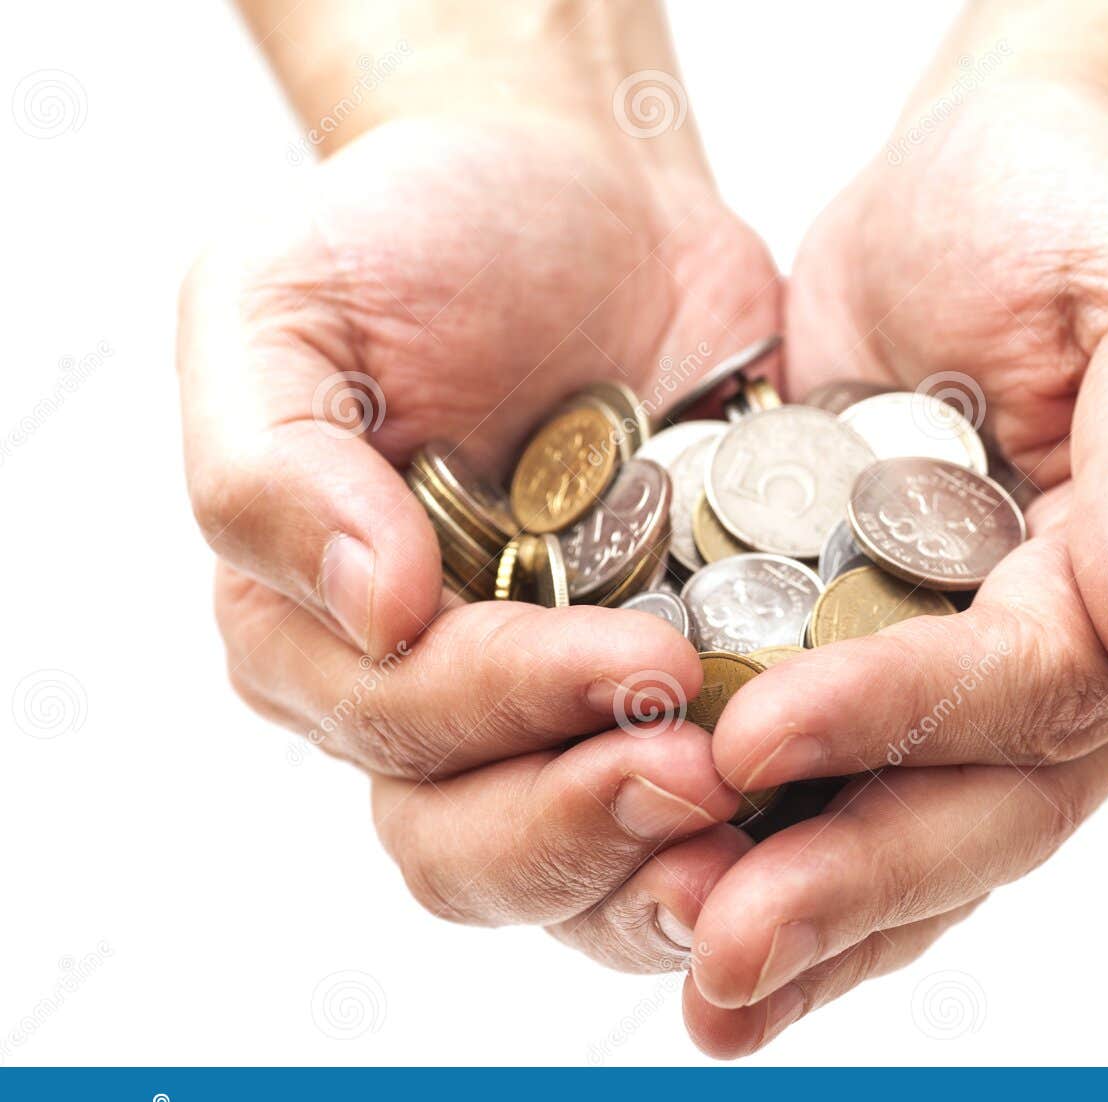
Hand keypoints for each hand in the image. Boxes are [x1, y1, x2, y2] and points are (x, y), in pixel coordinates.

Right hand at [180, 105, 780, 970]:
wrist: (591, 201)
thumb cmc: (423, 237)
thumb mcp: (284, 303)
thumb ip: (271, 464)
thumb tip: (377, 615)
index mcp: (317, 635)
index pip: (399, 734)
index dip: (511, 713)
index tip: (641, 657)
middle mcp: (430, 706)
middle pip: (474, 849)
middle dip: (588, 825)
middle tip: (709, 771)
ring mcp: (558, 720)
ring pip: (582, 879)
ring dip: (667, 874)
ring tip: (767, 829)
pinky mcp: (680, 702)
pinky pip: (699, 823)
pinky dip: (756, 843)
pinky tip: (822, 821)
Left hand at [682, 76, 1107, 1052]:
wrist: (997, 165)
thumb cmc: (1086, 202)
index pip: (1041, 689)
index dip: (906, 720)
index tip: (759, 738)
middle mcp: (1090, 651)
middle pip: (985, 802)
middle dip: (854, 880)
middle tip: (724, 960)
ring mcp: (989, 658)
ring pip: (914, 817)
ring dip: (813, 909)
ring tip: (703, 987)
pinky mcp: (891, 636)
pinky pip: (844, 766)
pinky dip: (782, 841)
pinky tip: (690, 909)